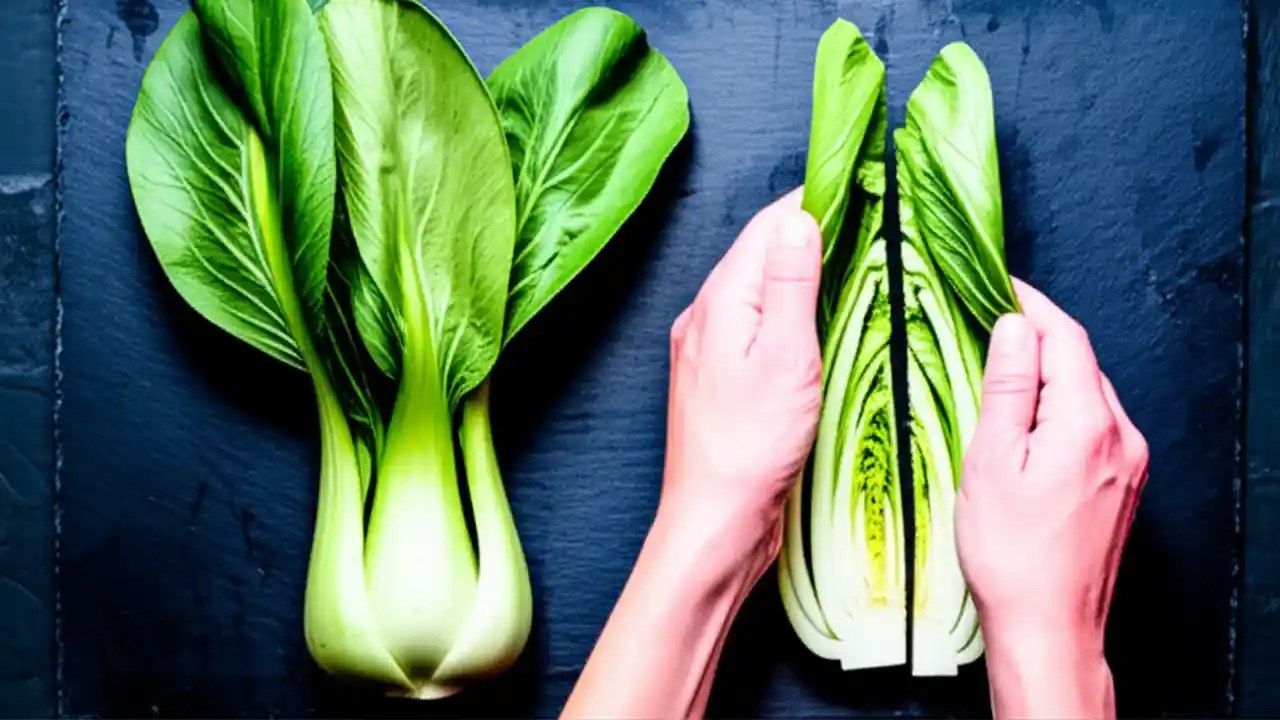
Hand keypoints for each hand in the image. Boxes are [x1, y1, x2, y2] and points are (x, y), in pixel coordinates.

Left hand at [560, 191, 821, 719]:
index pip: (768, 228)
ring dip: (802, 272)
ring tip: (852, 262)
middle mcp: (705, 318)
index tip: (859, 183)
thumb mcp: (786, 355)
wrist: (714, 521)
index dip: (814, 200)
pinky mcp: (720, 380)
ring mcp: (708, 350)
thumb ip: (793, 283)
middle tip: (867, 219)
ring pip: (760, 292)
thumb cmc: (751, 446)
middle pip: (762, 255)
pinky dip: (790, 312)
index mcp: (720, 302)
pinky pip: (757, 326)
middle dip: (811, 232)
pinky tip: (817, 323)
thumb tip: (800, 218)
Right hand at [957, 279, 1148, 718]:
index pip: (1065, 338)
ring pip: (1087, 394)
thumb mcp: (991, 460)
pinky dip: (1061, 409)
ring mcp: (1128, 463)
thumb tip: (1013, 327)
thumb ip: (1006, 387)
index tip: (997, 287)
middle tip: (987, 327)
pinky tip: (1027, 425)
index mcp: (1087, 423)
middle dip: (1036, 338)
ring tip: (999, 376)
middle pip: (1080, 363)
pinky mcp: (1123, 485)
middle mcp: (1121, 437)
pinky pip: (1094, 426)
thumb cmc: (1011, 554)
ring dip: (1048, 375)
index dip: (1031, 305)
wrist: (1049, 626)